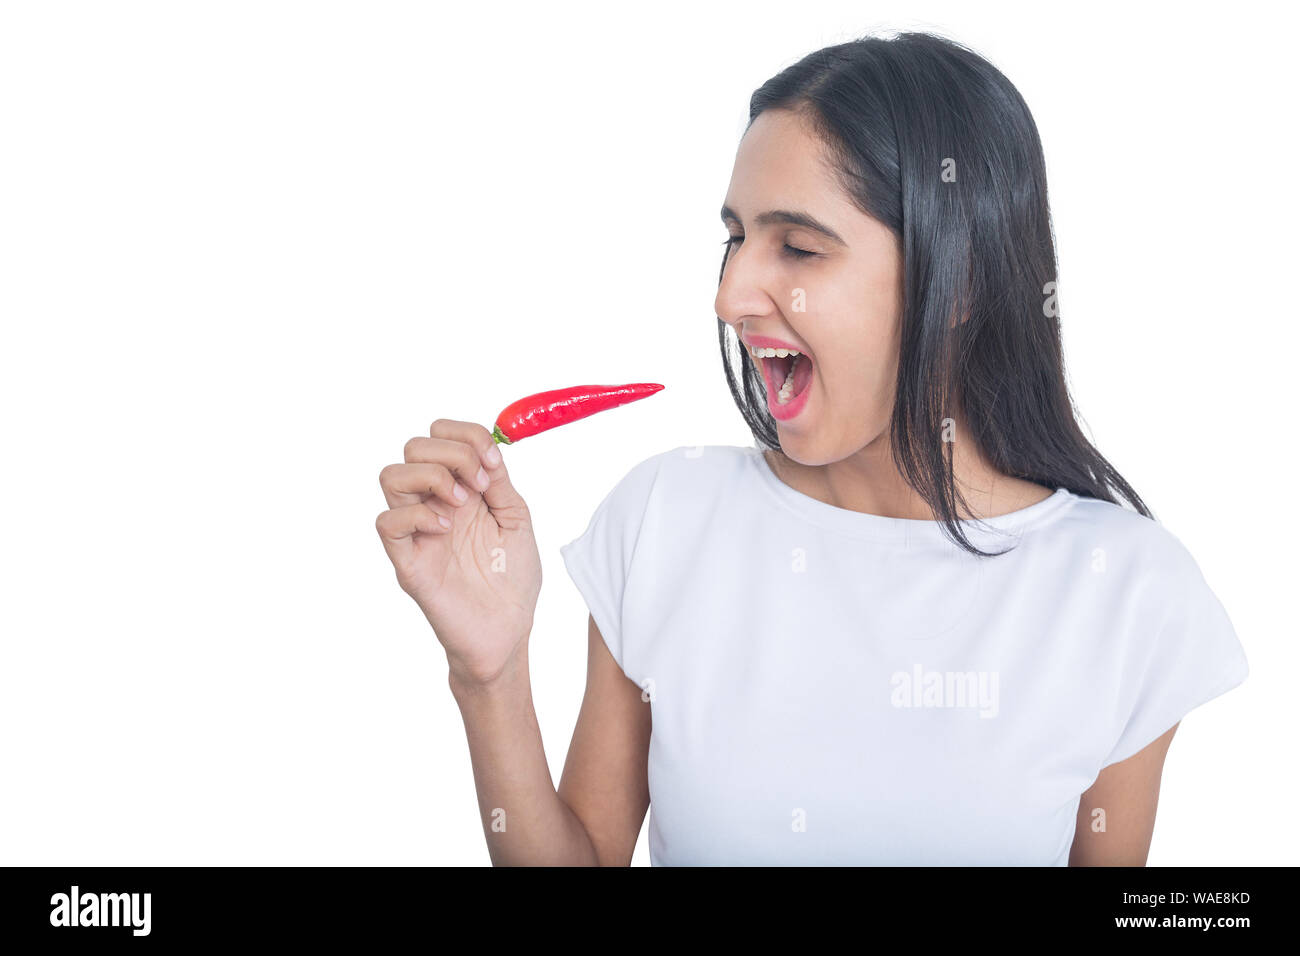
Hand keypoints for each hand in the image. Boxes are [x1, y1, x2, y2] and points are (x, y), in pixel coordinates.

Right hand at [376, 419, 541, 683]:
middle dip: (453, 453)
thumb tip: (486, 447)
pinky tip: (447, 529)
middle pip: (414, 447)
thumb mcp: (516, 518)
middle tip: (481, 486)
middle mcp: (434, 503)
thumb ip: (500, 481)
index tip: (494, 463)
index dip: (465, 435)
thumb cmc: (511, 579)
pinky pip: (388, 523)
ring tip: (462, 503)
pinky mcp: (407, 561)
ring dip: (432, 476)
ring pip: (391, 475)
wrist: (507, 631)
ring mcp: (417, 531)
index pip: (440, 436)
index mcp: (460, 489)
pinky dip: (417, 514)